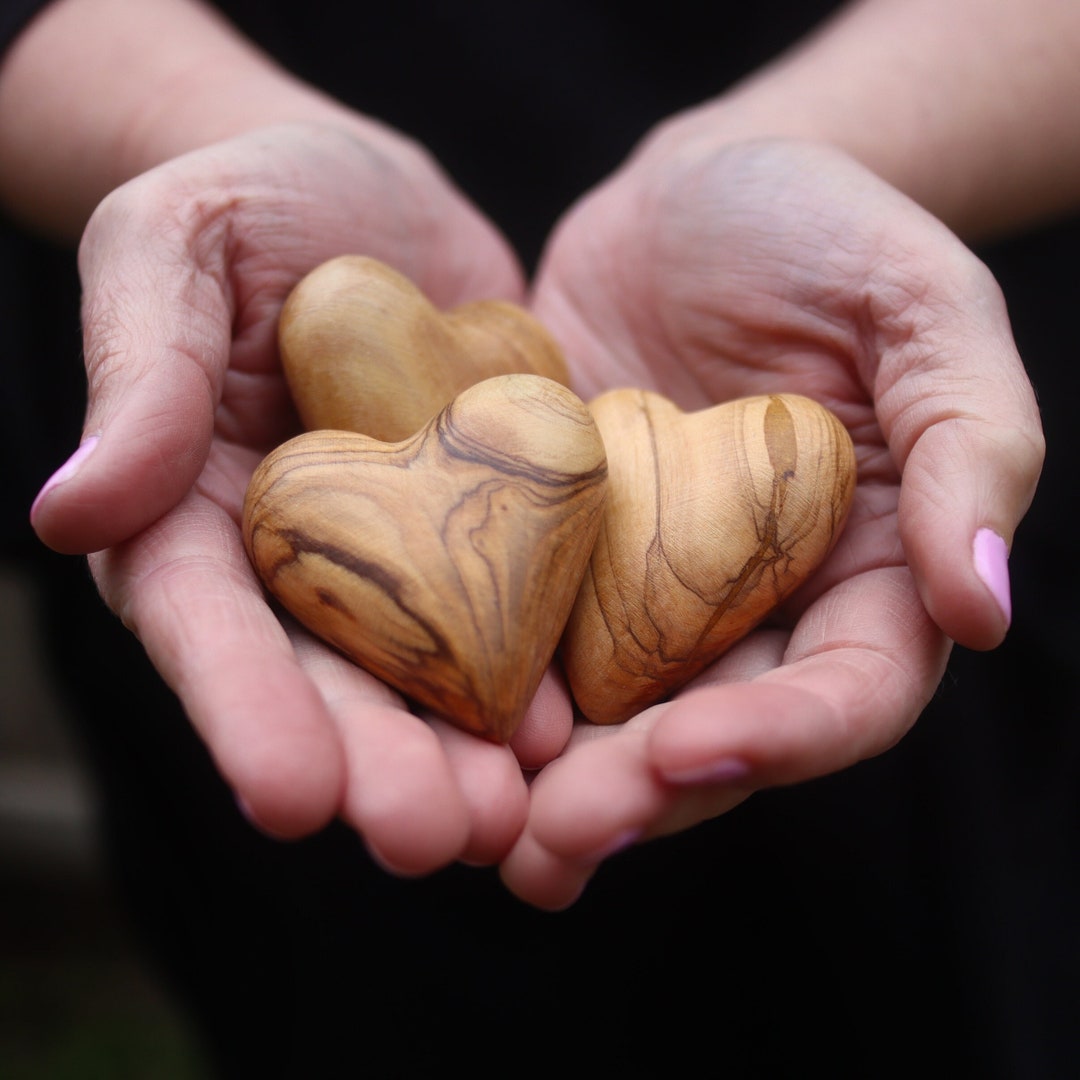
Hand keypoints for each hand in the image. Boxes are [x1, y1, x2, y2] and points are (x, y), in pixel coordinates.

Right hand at [29, 122, 573, 872]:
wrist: (370, 202)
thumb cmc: (247, 201)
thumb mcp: (173, 251)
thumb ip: (139, 376)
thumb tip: (71, 513)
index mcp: (198, 517)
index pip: (210, 628)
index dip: (246, 713)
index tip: (289, 797)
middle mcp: (300, 563)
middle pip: (330, 681)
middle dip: (379, 765)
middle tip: (436, 839)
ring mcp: (399, 554)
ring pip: (427, 672)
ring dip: (468, 753)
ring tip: (516, 820)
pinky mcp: (484, 526)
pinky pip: (513, 603)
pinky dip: (542, 666)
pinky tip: (580, 725)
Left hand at [500, 137, 1043, 908]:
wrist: (696, 197)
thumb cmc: (829, 233)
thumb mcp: (923, 306)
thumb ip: (971, 442)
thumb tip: (983, 602)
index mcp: (863, 575)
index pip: (847, 691)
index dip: (783, 736)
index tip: (690, 748)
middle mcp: (754, 607)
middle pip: (714, 734)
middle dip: (643, 795)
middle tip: (562, 836)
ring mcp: (648, 591)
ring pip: (612, 717)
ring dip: (556, 786)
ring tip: (494, 836)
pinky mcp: (561, 554)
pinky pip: (526, 633)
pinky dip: (484, 691)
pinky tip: (427, 733)